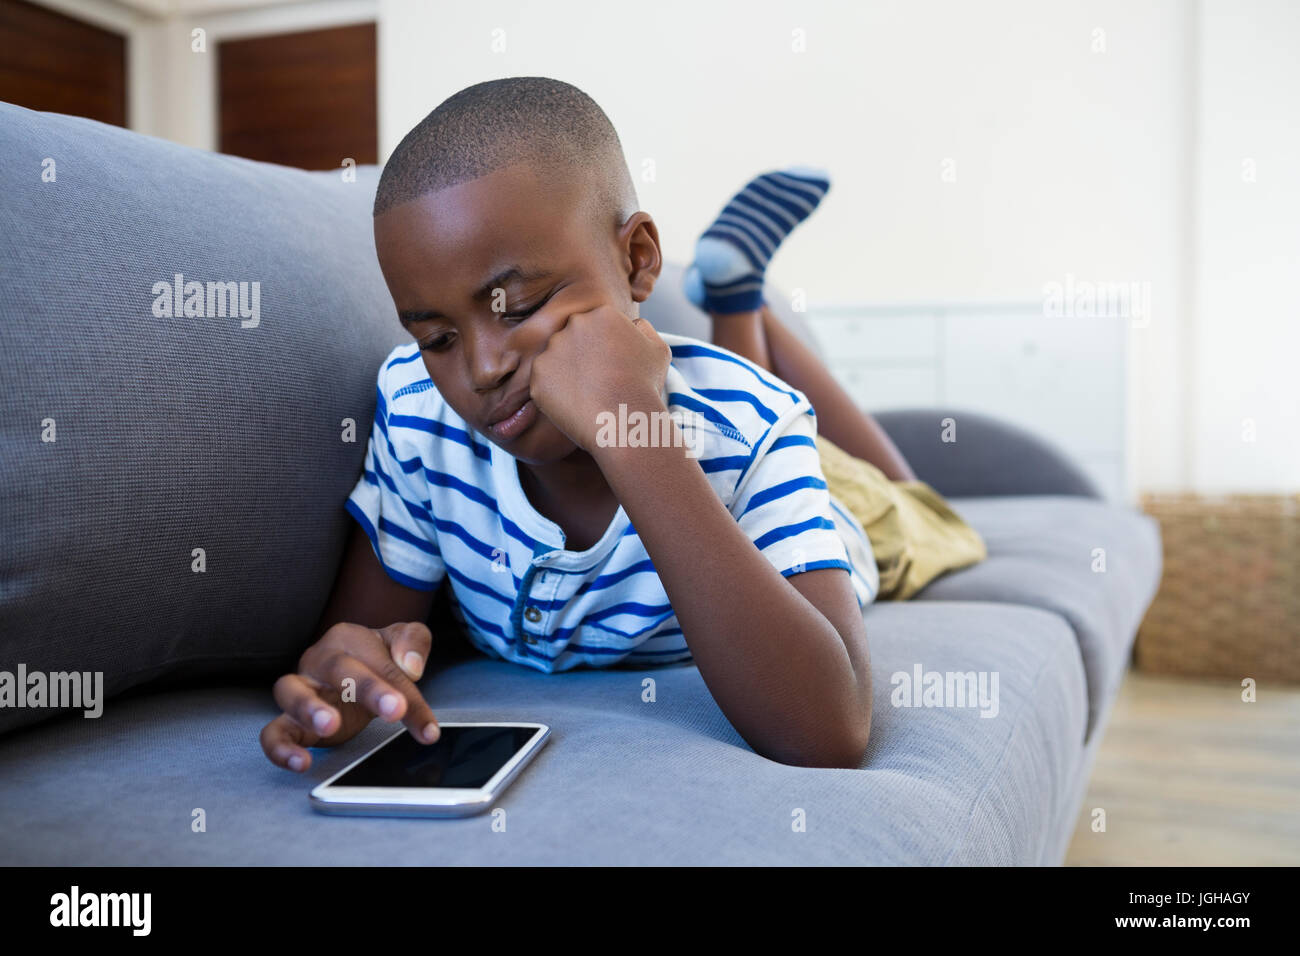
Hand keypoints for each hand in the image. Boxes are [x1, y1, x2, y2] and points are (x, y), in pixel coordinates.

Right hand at [259, 621, 440, 772]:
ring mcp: (300, 688)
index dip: (407, 692)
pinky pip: (273, 730)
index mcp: (349, 638)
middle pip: (339, 670)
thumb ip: (413, 641)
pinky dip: (280, 747)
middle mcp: (319, 659)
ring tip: (330, 726)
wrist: (350, 668)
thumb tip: (412, 666)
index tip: (426, 725)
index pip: (383, 664)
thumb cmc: (375, 655)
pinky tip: (300, 763)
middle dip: (369, 690)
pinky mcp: (290, 719)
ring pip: (290, 691)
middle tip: (394, 710)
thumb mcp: (401, 640)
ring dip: (309, 708)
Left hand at [530, 305, 670, 452]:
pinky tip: (574, 404)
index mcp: (603, 313)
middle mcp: (575, 324)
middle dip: (581, 356)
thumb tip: (633, 324)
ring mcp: (553, 349)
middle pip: (572, 337)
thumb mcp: (658, 350)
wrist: (626, 421)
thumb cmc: (645, 387)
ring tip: (587, 395)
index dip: (602, 348)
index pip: (595, 326)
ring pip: (555, 358)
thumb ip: (643, 329)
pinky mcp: (538, 374)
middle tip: (597, 382)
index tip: (611, 368)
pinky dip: (554, 393)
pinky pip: (543, 381)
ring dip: (566, 373)